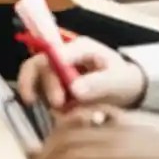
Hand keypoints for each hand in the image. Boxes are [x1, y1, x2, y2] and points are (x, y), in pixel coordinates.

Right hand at [17, 36, 145, 109]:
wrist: (125, 89)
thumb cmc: (122, 79)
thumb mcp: (117, 80)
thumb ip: (99, 83)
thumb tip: (75, 90)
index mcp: (80, 47)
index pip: (56, 51)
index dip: (51, 69)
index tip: (57, 94)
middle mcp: (63, 55)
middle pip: (41, 63)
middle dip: (47, 85)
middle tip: (58, 105)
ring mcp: (55, 69)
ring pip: (33, 74)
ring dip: (36, 91)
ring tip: (46, 107)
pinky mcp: (51, 83)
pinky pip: (37, 88)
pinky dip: (39, 99)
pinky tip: (49, 110)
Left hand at [32, 106, 158, 158]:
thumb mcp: (133, 119)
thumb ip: (108, 118)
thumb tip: (86, 120)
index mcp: (110, 120)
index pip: (68, 126)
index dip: (51, 139)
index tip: (41, 150)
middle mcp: (108, 135)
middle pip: (66, 143)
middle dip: (48, 157)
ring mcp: (113, 155)